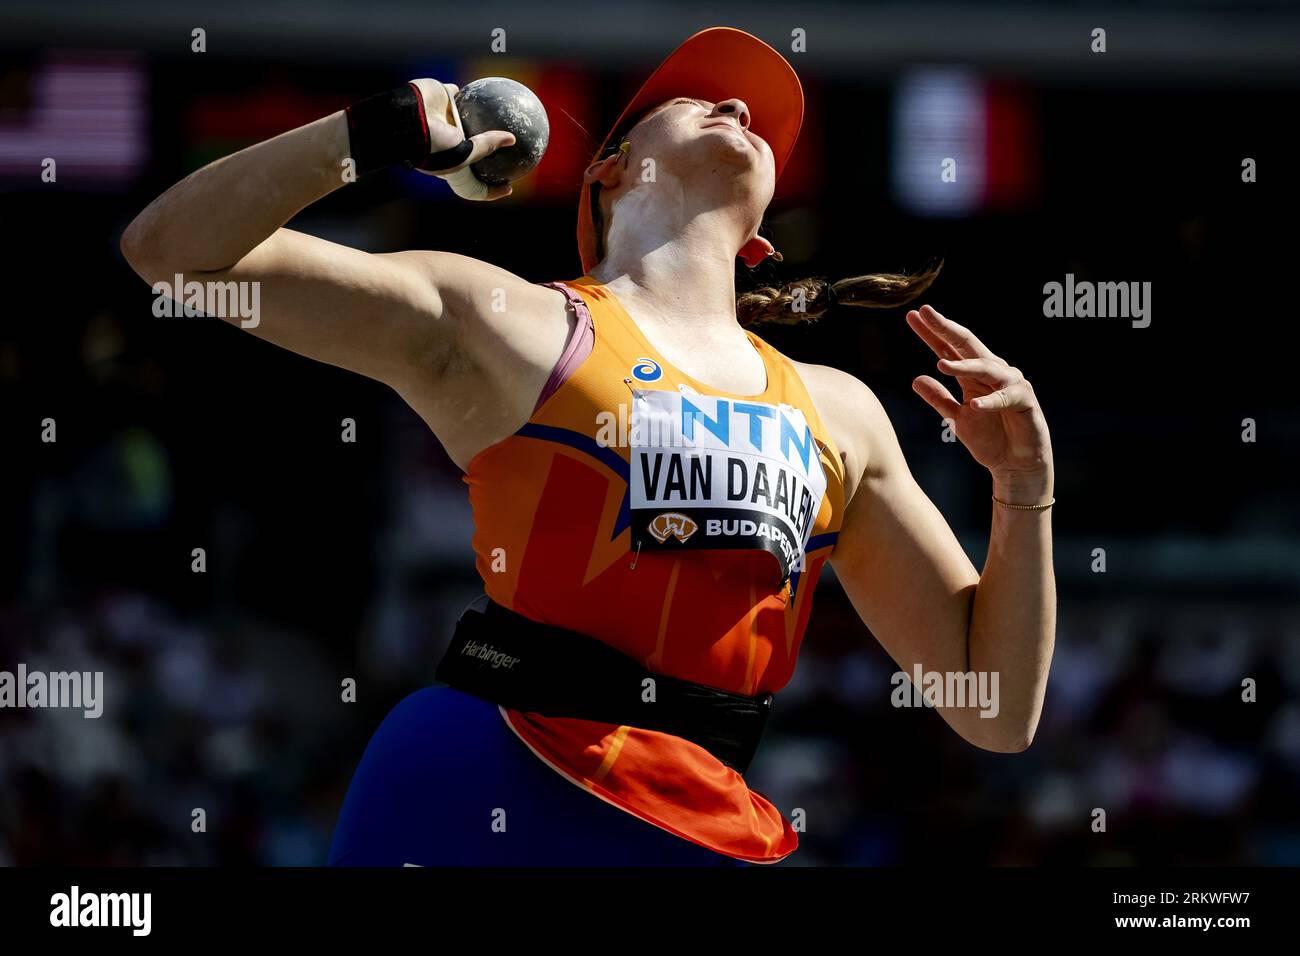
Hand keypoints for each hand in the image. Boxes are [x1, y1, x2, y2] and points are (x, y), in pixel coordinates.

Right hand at [407, 79, 515, 200]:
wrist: (408, 118)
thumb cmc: (435, 145)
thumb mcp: (464, 154)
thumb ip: (488, 147)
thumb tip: (512, 139)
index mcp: (450, 166)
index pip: (473, 184)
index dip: (490, 190)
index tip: (509, 187)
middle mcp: (447, 145)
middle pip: (474, 150)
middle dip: (490, 151)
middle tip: (512, 148)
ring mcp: (444, 121)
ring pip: (470, 119)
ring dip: (484, 118)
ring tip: (505, 116)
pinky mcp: (442, 97)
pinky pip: (461, 94)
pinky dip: (473, 93)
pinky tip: (491, 90)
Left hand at [907, 305, 1053, 502]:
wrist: (1016, 464)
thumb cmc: (990, 438)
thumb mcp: (957, 419)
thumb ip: (939, 399)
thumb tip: (916, 379)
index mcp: (974, 374)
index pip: (949, 349)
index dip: (932, 333)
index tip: (912, 316)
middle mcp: (993, 372)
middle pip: (967, 345)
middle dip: (945, 328)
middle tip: (925, 312)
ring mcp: (1011, 384)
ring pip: (986, 368)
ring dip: (964, 366)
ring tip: (940, 364)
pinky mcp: (1025, 402)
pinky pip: (1006, 398)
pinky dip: (990, 401)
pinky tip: (973, 404)